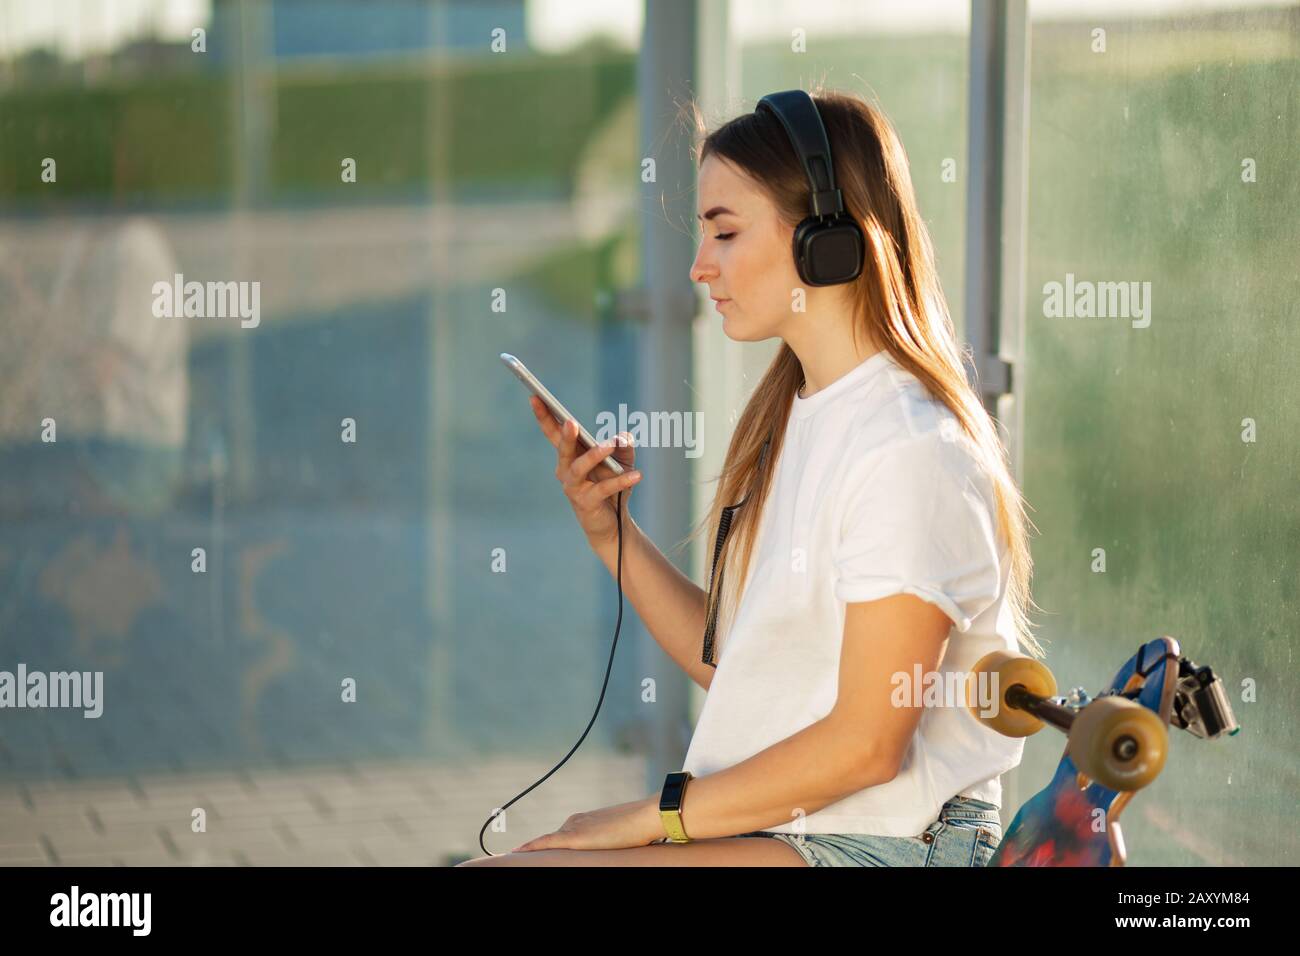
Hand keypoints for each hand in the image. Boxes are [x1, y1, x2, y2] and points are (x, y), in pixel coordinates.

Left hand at [510, 797, 664, 852]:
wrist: (645, 816)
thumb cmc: (639, 828)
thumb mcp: (619, 835)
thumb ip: (607, 840)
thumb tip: (609, 845)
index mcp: (584, 820)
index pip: (561, 835)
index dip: (546, 844)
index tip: (532, 849)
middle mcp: (575, 821)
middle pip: (552, 840)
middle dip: (537, 849)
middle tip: (519, 856)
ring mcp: (573, 828)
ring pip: (546, 842)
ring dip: (532, 850)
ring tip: (515, 856)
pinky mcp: (573, 838)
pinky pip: (545, 843)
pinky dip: (530, 847)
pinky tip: (516, 852)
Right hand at [527, 395, 641, 548]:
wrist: (613, 524)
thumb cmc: (611, 487)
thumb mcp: (621, 462)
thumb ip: (623, 447)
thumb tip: (624, 436)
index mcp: (570, 456)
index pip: (554, 433)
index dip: (544, 415)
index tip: (535, 396)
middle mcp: (566, 470)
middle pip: (563, 449)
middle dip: (565, 435)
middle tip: (571, 422)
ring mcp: (574, 488)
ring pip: (580, 467)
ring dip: (595, 455)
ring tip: (610, 445)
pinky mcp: (586, 503)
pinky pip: (604, 488)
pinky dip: (621, 481)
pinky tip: (636, 474)